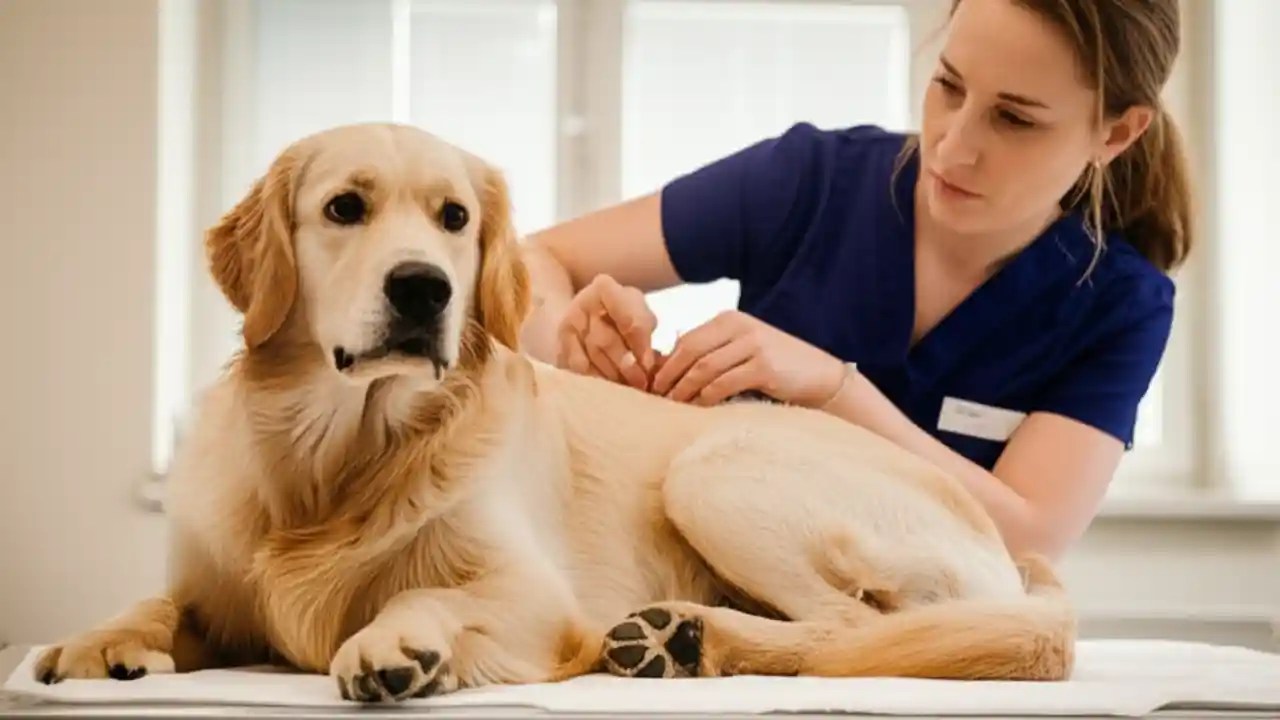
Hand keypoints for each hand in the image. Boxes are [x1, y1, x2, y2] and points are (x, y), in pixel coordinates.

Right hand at [556, 274, 657, 389]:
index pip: (626, 319)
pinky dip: (595, 379)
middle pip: (604, 340)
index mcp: (605, 289)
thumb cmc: (622, 313)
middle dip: (625, 365)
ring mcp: (567, 325)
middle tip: (640, 382)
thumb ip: (643, 332)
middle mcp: (581, 303)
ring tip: (628, 386)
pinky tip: (608, 386)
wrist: (589, 312)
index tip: (649, 364)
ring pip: (590, 356)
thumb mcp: (639, 313)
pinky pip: (576, 367)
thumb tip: (645, 364)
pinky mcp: (559, 344)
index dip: (639, 345)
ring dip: (612, 376)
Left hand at [650, 310, 846, 406]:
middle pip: (691, 350)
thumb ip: (712, 352)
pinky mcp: (764, 367)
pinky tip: (698, 407)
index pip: (687, 339)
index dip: (666, 362)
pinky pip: (724, 383)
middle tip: (655, 395)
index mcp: (730, 319)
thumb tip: (668, 368)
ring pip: (704, 367)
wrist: (819, 375)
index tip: (652, 382)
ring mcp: (753, 345)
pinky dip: (706, 397)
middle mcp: (740, 327)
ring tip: (672, 404)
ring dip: (684, 388)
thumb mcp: (742, 350)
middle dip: (669, 374)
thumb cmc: (776, 366)